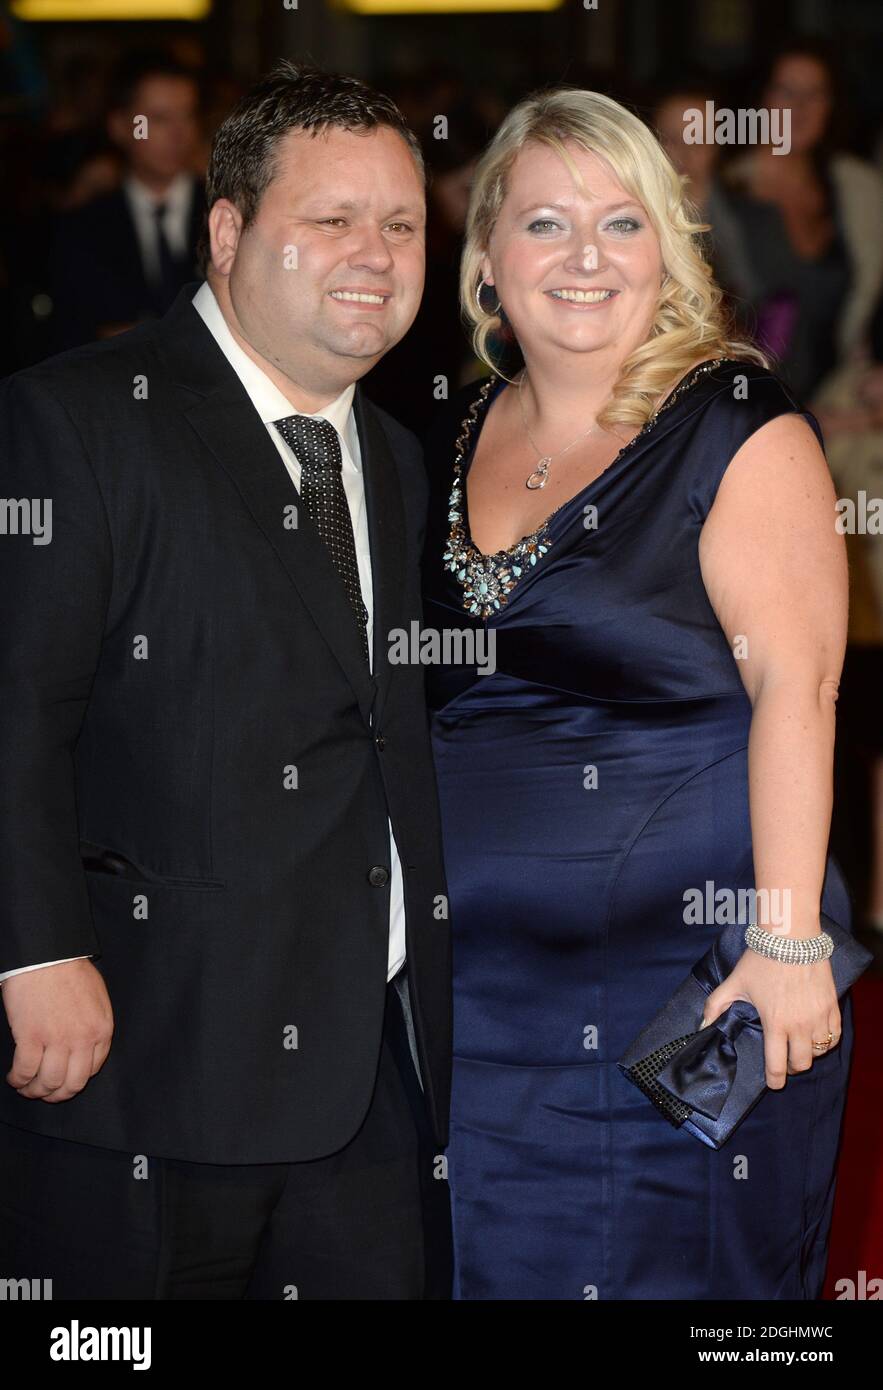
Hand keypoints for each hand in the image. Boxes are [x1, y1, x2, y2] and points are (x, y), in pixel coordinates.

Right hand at [1, 959, 113, 1101]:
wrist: (47, 956)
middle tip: (45, 1093)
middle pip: (72, 1084)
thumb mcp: (97, 999)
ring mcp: (57, 1040)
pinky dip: (18, 1080)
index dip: (75, 1081)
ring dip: (35, 1091)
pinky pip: (25, 1071)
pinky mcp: (31, 1038)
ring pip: (47, 1083)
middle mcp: (82, 1040)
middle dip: (56, 1094)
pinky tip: (14, 1078)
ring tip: (26, 1087)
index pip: (92, 1070)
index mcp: (101, 1030)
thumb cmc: (70, 971)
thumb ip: (93, 1025)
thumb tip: (83, 1045)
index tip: (64, 1082)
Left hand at [700, 947, 839, 1089]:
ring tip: (798, 1046)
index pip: (777, 1066)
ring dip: (809, 1053)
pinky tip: (816, 1035)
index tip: (772, 1082)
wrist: (791, 936)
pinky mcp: (832, 1006)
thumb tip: (701, 1025)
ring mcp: (819, 1016)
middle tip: (784, 1061)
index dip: (774, 1080)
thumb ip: (715, 1005)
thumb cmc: (761, 959)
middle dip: (792, 1067)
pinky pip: (835, 1035)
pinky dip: (826, 1040)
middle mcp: (800, 1024)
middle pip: (802, 1064)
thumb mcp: (735, 982)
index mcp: (775, 1023)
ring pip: (820, 1051)